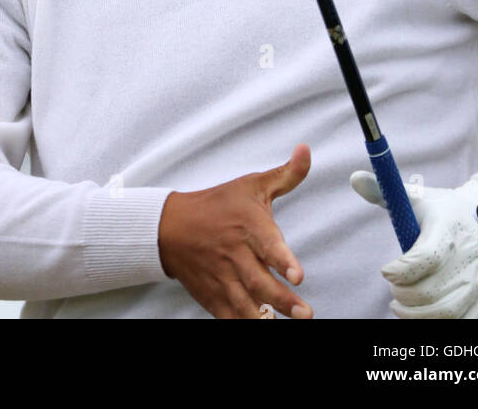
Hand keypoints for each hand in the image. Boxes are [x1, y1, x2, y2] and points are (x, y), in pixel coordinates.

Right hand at [157, 144, 313, 318]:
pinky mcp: (212, 295)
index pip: (266, 243)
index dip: (282, 259)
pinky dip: (241, 323)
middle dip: (283, 300)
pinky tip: (258, 326)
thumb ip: (286, 175)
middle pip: (259, 281)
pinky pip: (228, 316)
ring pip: (245, 303)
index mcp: (247, 224)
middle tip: (305, 313)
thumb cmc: (218, 204)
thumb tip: (306, 150)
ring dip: (264, 318)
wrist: (171, 227)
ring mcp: (222, 277)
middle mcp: (234, 252)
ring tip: (282, 325)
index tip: (298, 275)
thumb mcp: (252, 184)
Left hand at [350, 172, 477, 318]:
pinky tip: (424, 315)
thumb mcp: (417, 197)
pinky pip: (465, 321)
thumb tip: (354, 178)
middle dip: (404, 296)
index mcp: (447, 229)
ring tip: (400, 307)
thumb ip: (383, 190)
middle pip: (432, 291)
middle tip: (393, 291)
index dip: (402, 270)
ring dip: (418, 316)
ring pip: (448, 312)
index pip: (425, 257)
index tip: (385, 271)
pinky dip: (440, 323)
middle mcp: (466, 257)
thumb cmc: (445, 211)